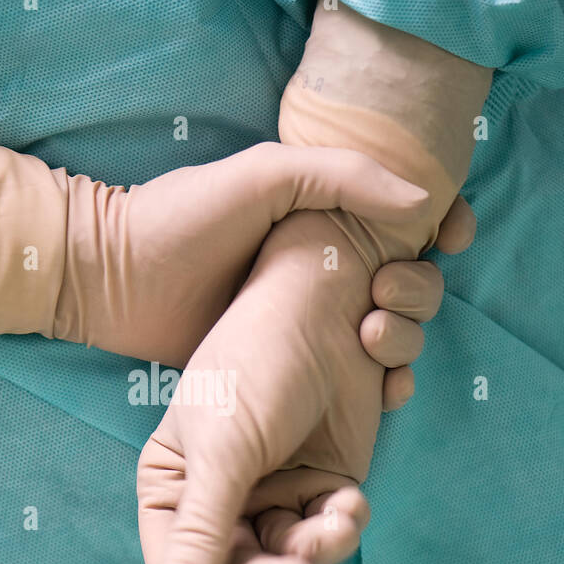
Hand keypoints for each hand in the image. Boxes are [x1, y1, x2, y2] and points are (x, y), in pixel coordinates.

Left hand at [56, 140, 459, 368]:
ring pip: (392, 334)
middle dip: (422, 288)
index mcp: (325, 216)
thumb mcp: (262, 176)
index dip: (444, 225)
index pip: (408, 218)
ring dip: (407, 338)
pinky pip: (356, 382)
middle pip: (412, 281)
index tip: (452, 235)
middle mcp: (326, 269)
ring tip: (374, 338)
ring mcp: (309, 323)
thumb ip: (341, 175)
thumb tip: (424, 202)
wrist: (111, 281)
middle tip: (386, 293)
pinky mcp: (290, 372)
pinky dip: (383, 383)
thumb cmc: (180, 220)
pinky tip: (382, 388)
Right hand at [137, 208, 454, 563]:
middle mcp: (222, 493)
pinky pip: (333, 525)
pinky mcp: (326, 475)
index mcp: (176, 483)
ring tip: (341, 518)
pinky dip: (346, 521)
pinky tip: (353, 499)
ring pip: (295, 553)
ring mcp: (275, 486)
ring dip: (320, 547)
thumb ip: (204, 526)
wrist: (330, 300)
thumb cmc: (256, 362)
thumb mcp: (224, 448)